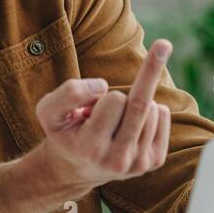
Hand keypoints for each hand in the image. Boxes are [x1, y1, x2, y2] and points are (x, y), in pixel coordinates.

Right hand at [34, 38, 173, 190]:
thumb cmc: (65, 131)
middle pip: (140, 104)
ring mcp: (138, 164)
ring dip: (137, 103)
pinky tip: (132, 123)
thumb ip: (69, 92)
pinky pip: (164, 116)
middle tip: (163, 44)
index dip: (103, 92)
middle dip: (143, 77)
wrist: (77, 168)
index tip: (93, 99)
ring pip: (153, 109)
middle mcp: (117, 161)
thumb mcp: (49, 111)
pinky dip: (152, 110)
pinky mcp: (154, 161)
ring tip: (115, 119)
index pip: (114, 99)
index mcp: (91, 149)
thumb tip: (103, 87)